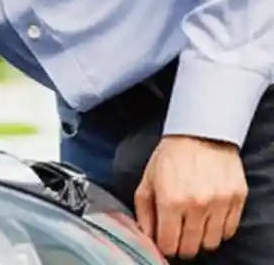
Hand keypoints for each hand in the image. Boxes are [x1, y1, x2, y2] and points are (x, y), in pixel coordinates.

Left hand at [134, 135, 246, 258]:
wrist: (200, 133)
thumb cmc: (171, 157)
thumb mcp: (147, 181)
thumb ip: (144, 211)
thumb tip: (147, 235)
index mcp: (170, 200)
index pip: (168, 244)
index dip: (164, 246)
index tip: (164, 240)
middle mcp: (196, 205)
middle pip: (190, 248)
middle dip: (181, 246)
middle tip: (178, 236)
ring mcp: (219, 203)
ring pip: (211, 243)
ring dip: (200, 239)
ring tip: (194, 226)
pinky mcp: (237, 199)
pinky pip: (229, 230)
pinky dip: (218, 230)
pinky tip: (209, 218)